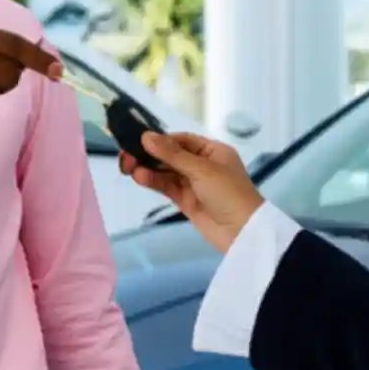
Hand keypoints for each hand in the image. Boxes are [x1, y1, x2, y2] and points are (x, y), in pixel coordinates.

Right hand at [120, 132, 263, 252]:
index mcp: (213, 151)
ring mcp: (194, 184)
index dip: (162, 140)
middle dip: (150, 155)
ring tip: (129, 167)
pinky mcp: (186, 201)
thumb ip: (172, 154)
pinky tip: (139, 177)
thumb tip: (146, 136)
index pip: (182, 140)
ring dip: (148, 168)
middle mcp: (203, 165)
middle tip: (127, 156)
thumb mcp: (201, 169)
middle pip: (171, 156)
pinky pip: (167, 187)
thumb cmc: (228, 193)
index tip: (139, 140)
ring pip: (166, 172)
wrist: (242, 233)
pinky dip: (153, 181)